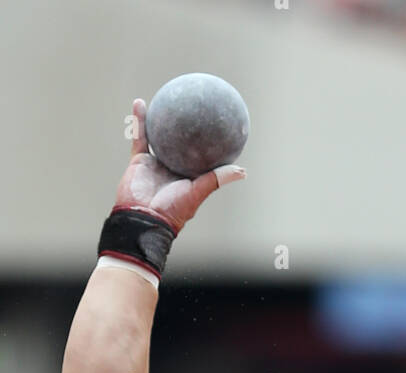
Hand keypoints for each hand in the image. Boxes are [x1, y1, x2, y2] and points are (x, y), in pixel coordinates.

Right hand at [112, 98, 245, 234]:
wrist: (142, 218)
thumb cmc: (172, 210)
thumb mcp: (198, 193)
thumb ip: (216, 179)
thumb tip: (242, 171)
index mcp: (189, 177)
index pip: (202, 157)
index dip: (210, 143)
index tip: (219, 126)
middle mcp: (173, 168)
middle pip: (182, 144)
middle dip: (187, 127)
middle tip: (195, 106)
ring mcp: (156, 163)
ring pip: (160, 136)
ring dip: (162, 118)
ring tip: (168, 97)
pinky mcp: (139, 160)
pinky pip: (139, 136)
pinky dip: (139, 120)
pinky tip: (141, 103)